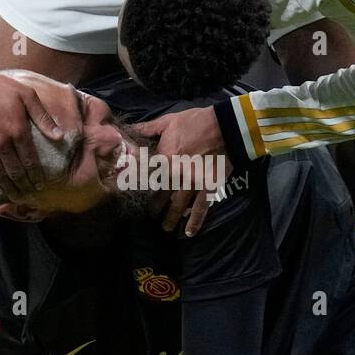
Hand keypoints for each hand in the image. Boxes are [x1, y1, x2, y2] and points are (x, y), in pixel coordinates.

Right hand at [0, 48, 63, 198]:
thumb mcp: (27, 95)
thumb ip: (43, 117)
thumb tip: (59, 137)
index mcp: (17, 129)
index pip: (30, 160)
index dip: (36, 176)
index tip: (41, 186)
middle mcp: (0, 141)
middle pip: (15, 172)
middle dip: (25, 187)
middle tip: (31, 197)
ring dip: (9, 188)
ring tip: (17, 198)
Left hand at [134, 107, 229, 237]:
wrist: (224, 126)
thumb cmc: (195, 121)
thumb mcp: (168, 121)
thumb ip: (148, 128)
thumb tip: (130, 129)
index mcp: (163, 158)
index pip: (147, 176)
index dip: (140, 186)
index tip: (134, 194)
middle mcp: (175, 175)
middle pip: (161, 195)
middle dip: (155, 207)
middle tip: (151, 215)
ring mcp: (192, 183)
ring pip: (178, 206)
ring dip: (171, 219)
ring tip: (166, 228)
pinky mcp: (208, 187)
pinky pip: (200, 208)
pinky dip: (195, 221)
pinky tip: (189, 233)